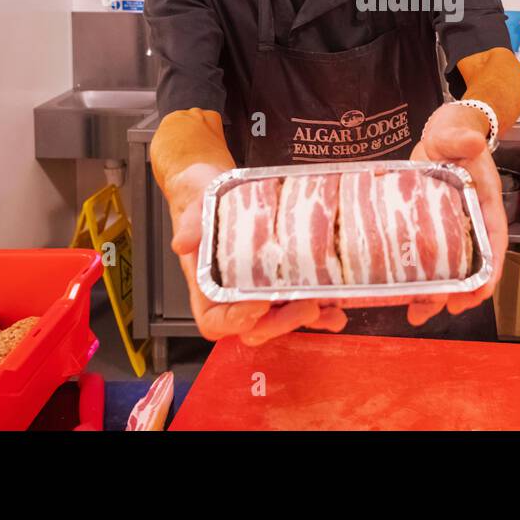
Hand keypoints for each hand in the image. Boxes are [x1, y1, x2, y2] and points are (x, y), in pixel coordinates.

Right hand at [167, 163, 346, 344]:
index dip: (236, 322)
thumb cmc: (204, 205)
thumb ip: (189, 225)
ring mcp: (260, 293)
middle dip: (281, 322)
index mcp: (208, 288)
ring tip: (329, 311)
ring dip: (306, 321)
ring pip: (281, 321)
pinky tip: (336, 307)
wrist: (219, 191)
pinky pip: (299, 305)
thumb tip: (183, 243)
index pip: (216, 322)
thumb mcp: (194, 208)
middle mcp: (234, 297)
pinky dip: (320, 312)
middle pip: (254, 328)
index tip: (257, 305)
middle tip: (305, 305)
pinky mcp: (282, 283)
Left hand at [407, 103, 507, 325]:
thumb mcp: (456, 134)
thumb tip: (472, 143)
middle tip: (443, 309)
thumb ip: (462, 140)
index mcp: (486, 203)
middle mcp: (471, 220)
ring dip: (437, 292)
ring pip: (450, 266)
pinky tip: (403, 290)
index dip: (491, 270)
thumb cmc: (456, 134)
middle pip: (473, 263)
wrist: (443, 132)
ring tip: (418, 313)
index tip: (482, 292)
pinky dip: (419, 274)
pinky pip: (428, 255)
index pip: (494, 241)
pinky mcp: (429, 226)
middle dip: (461, 292)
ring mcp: (451, 226)